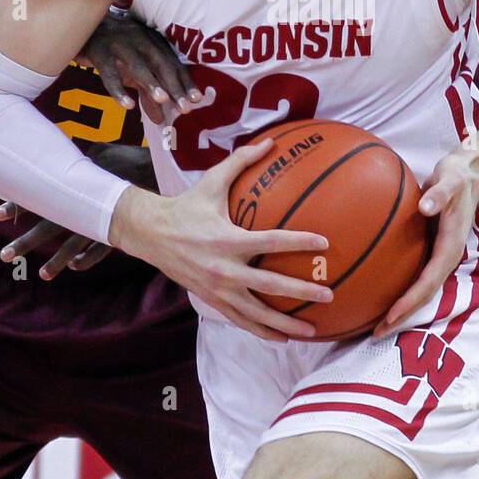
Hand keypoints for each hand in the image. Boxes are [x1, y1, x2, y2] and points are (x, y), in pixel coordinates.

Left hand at [0, 143, 159, 278]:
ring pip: (73, 245)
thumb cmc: (131, 158)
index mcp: (75, 182)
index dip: (18, 204)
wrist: (162, 172)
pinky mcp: (118, 230)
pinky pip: (101, 249)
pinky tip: (74, 267)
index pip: (41, 195)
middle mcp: (83, 204)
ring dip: (56, 261)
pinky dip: (87, 258)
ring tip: (42, 275)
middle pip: (49, 226)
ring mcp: (100, 220)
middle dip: (26, 242)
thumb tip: (68, 152)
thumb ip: (84, 154)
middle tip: (5, 255)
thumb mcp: (103, 150)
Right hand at [78, 12, 201, 124]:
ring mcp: (118, 43)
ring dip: (151, 82)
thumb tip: (161, 120)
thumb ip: (147, 92)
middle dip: (174, 85)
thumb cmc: (111, 50)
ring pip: (137, 65)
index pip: (172, 63)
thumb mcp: (132, 70)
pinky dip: (118, 89)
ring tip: (163, 99)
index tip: (197, 100)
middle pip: (160, 63)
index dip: (185, 81)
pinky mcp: (98, 52)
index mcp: (151, 40)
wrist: (80, 25)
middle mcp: (139, 38)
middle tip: (185, 107)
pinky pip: (109, 73)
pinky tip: (127, 105)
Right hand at [109, 138, 331, 341]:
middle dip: (302, 292)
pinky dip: (262, 330)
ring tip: (312, 331)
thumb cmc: (186, 205)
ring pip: (256, 313)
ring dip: (285, 323)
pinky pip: (240, 320)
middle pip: (270, 285)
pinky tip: (282, 338)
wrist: (150, 234)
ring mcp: (217, 289)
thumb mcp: (212, 181)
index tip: (324, 243)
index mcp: (228, 239)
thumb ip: (242, 161)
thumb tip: (270, 141)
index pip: (271, 241)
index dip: (299, 242)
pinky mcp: (211, 300)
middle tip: (328, 296)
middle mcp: (224, 269)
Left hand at [374, 144, 478, 338]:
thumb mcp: (450, 181)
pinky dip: (398, 289)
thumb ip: (439, 194)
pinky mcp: (430, 250)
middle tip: (375, 334)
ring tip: (374, 326)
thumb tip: (426, 206)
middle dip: (402, 316)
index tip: (391, 316)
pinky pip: (413, 275)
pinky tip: (375, 292)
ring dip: (400, 309)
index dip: (410, 301)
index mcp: (450, 247)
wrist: (469, 173)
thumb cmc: (457, 177)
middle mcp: (445, 257)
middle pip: (423, 295)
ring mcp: (437, 255)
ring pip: (419, 289)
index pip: (429, 282)